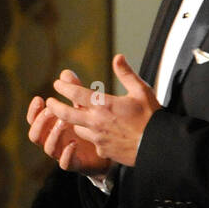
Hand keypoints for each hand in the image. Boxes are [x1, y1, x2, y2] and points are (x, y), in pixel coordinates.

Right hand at [26, 69, 114, 175]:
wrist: (109, 149)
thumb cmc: (91, 126)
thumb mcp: (83, 106)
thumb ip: (74, 91)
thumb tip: (65, 72)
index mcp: (51, 126)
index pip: (34, 119)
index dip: (33, 111)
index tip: (39, 99)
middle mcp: (53, 139)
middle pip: (35, 135)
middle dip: (40, 122)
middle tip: (51, 110)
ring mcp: (62, 153)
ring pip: (48, 148)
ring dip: (53, 135)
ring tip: (64, 123)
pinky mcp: (75, 164)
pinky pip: (65, 163)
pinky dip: (67, 154)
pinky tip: (74, 143)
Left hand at [44, 54, 160, 167]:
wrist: (159, 145)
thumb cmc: (152, 116)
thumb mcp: (142, 90)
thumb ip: (126, 74)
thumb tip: (117, 57)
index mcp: (104, 104)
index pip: (76, 93)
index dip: (64, 87)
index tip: (57, 83)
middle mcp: (96, 122)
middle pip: (66, 114)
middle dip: (54, 107)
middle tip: (49, 102)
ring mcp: (98, 138)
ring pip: (77, 129)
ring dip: (74, 123)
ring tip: (75, 117)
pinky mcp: (102, 151)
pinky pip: (92, 142)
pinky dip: (92, 137)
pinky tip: (98, 134)